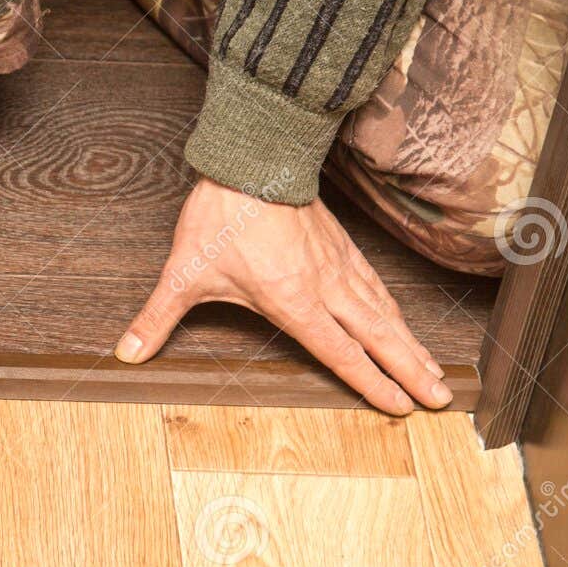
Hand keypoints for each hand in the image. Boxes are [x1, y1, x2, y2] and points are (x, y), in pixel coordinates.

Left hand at [116, 177, 450, 415]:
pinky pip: (375, 286)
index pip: (339, 352)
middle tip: (440, 398)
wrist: (250, 160)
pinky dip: (395, 310)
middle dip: (409, 370)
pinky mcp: (340, 246)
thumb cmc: (219, 217)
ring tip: (434, 370)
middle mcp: (324, 287)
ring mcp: (337, 265)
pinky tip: (401, 322)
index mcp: (292, 301)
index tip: (399, 406)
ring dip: (410, 343)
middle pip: (377, 337)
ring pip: (383, 312)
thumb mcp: (182, 274)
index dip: (370, 382)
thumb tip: (127, 353)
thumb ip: (156, 319)